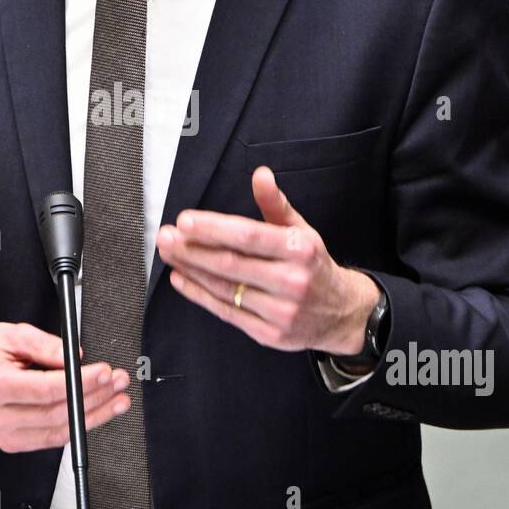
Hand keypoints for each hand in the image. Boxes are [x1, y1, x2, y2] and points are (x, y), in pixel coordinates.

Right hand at [0, 321, 130, 451]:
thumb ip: (46, 345)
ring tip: (116, 400)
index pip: (46, 390)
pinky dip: (75, 427)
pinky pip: (50, 439)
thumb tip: (75, 357)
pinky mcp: (8, 443)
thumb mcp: (11, 333)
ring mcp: (1, 435)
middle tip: (117, 383)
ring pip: (57, 432)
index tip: (104, 372)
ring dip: (93, 416)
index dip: (81, 383)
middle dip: (95, 398)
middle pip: (56, 413)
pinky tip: (94, 413)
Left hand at [156, 166, 379, 353]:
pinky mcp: (269, 334)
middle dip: (192, 249)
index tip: (185, 221)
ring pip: (225, 288)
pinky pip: (227, 312)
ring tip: (169, 254)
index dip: (213, 229)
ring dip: (191, 270)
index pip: (248, 236)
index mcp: (300, 249)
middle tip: (165, 237)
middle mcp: (292, 281)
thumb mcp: (302, 230)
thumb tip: (260, 174)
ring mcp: (280, 311)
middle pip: (231, 264)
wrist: (343, 313)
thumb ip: (275, 204)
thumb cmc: (314, 266)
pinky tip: (182, 279)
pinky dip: (200, 295)